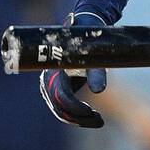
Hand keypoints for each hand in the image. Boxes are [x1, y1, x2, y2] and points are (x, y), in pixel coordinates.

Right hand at [39, 10, 110, 128]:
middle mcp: (48, 79)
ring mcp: (50, 85)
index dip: (76, 107)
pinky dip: (76, 115)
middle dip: (78, 117)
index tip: (92, 112)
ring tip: (99, 121)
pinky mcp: (56, 89)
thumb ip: (97, 72)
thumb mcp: (95, 56)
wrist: (83, 29)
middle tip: (100, 121)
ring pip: (60, 110)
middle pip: (59, 107)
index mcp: (55, 68)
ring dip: (78, 119)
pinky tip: (92, 117)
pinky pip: (62, 107)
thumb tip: (99, 92)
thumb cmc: (89, 42)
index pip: (61, 95)